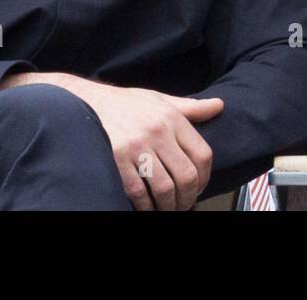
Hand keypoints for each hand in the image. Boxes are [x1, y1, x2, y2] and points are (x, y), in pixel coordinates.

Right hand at [2, 71, 222, 210]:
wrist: (87, 102)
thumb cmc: (127, 104)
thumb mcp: (160, 100)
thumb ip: (190, 108)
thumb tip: (219, 106)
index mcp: (171, 118)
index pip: (203, 154)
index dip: (205, 177)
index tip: (199, 186)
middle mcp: (157, 132)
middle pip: (187, 175)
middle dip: (189, 197)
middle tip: (185, 203)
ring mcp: (136, 147)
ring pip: (165, 188)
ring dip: (170, 205)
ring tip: (168, 208)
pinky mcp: (116, 160)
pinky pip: (138, 192)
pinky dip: (146, 206)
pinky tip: (147, 206)